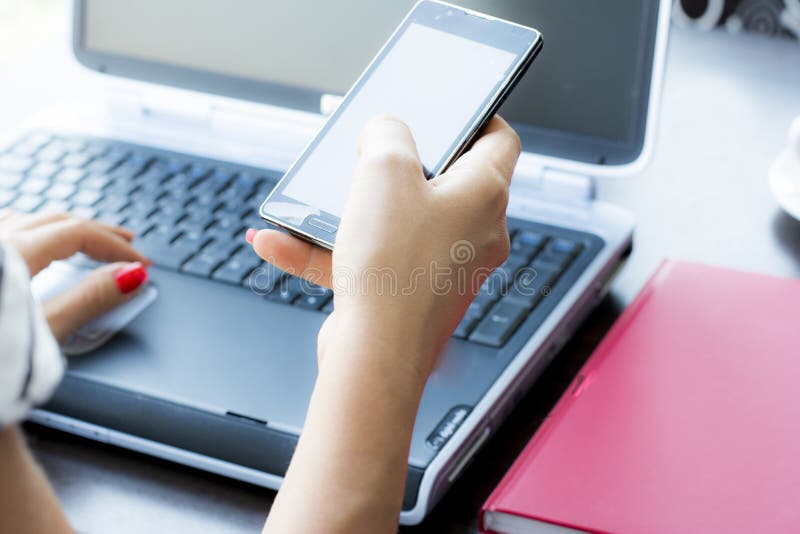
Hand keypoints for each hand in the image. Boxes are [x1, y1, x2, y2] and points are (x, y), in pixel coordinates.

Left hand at [0, 211, 149, 340]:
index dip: (117, 247)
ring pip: (32, 221)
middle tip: (128, 246)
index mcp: (16, 249)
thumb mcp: (42, 329)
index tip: (141, 264)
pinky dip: (35, 232)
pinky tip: (36, 240)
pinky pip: (7, 228)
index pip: (81, 233)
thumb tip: (130, 276)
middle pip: (59, 222)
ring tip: (89, 240)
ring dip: (68, 230)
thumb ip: (87, 300)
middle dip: (100, 234)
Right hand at [249, 115, 519, 379]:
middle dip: (395, 166)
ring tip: (308, 199)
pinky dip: (327, 251)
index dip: (476, 117)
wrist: (375, 354)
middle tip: (367, 152)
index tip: (445, 111)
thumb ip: (386, 133)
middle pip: (442, 182)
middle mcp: (473, 234)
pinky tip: (276, 242)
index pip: (500, 141)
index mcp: (484, 196)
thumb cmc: (393, 264)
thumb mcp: (384, 169)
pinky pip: (367, 261)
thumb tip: (385, 131)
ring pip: (394, 223)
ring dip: (346, 211)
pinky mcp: (408, 296)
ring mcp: (442, 269)